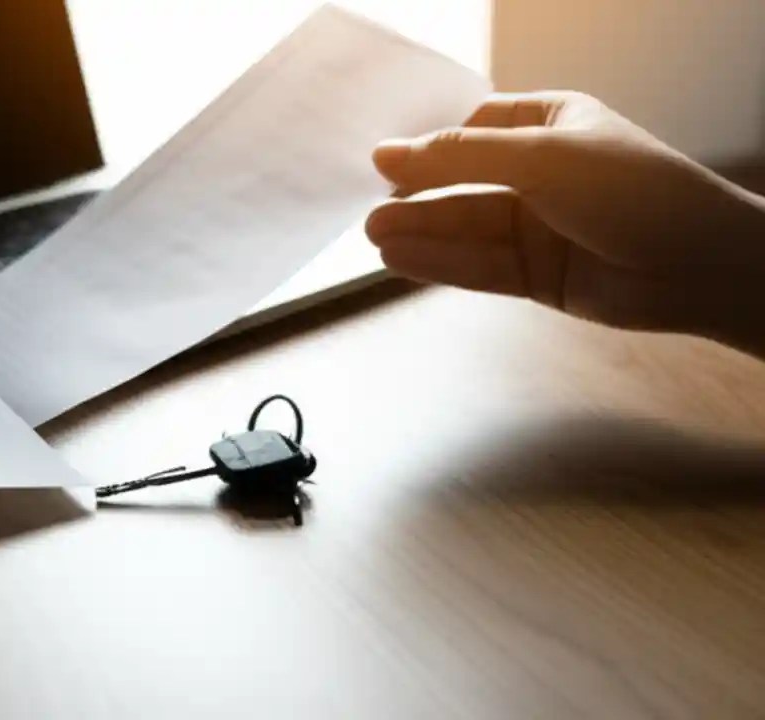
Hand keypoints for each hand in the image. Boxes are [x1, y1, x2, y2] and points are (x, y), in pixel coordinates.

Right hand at [365, 91, 764, 353]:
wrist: (701, 266)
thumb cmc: (635, 192)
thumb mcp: (542, 158)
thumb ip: (460, 158)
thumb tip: (387, 153)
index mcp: (552, 125)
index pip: (476, 128)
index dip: (431, 145)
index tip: (385, 162)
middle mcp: (543, 174)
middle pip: (464, 183)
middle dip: (419, 197)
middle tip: (371, 210)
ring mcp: (540, 227)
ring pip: (467, 229)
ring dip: (422, 233)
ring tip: (375, 237)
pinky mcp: (537, 275)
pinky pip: (479, 266)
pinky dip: (442, 263)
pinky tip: (403, 260)